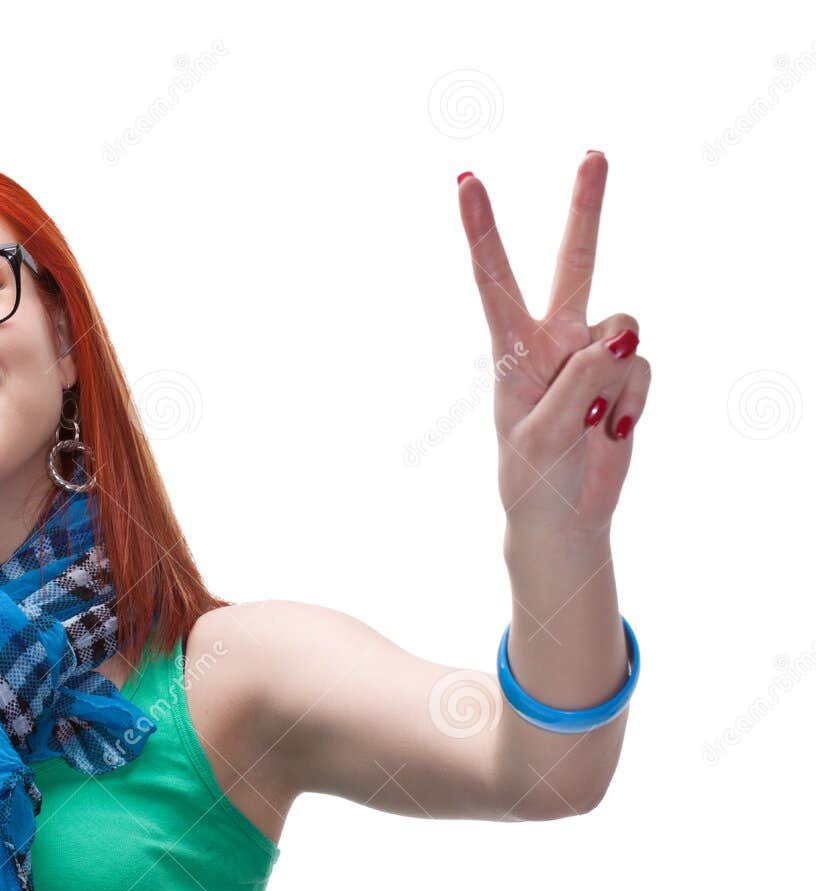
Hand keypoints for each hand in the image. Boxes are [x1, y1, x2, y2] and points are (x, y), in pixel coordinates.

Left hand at [458, 153, 650, 541]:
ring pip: (624, 330)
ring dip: (612, 379)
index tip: (466, 182)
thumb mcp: (540, 433)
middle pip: (576, 263)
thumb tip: (622, 334)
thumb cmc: (533, 476)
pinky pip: (643, 369)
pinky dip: (632, 403)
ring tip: (589, 421)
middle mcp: (554, 339)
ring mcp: (593, 354)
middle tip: (594, 153)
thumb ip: (578, 378)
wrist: (564, 516)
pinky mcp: (626, 374)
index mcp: (511, 348)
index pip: (494, 280)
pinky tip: (610, 430)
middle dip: (586, 209)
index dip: (482, 231)